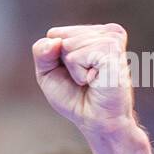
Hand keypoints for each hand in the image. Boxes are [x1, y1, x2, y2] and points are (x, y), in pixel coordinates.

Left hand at [32, 23, 135, 137]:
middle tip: (84, 78)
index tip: (72, 73)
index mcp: (93, 33)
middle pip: (59, 38)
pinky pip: (76, 56)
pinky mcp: (112, 49)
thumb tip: (55, 40)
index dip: (54, 59)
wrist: (96, 120)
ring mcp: (110, 38)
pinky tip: (96, 79)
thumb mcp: (48, 73)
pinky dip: (79, 73)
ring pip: (67, 45)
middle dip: (63, 64)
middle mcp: (105, 32)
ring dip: (73, 69)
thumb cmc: (76, 98)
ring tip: (92, 79)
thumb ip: (42, 52)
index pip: (54, 34)